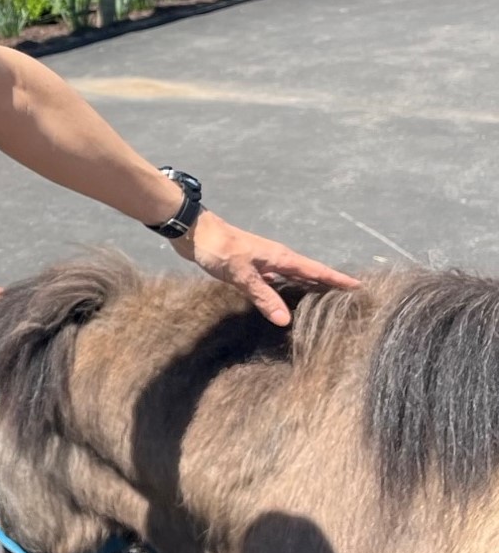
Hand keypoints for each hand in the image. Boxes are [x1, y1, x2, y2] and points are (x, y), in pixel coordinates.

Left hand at [172, 211, 360, 325]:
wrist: (193, 232)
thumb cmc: (218, 248)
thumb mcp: (241, 274)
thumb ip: (263, 296)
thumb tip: (286, 320)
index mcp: (280, 257)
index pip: (316, 270)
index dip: (337, 279)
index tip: (360, 286)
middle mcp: (277, 259)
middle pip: (309, 274)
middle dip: (329, 285)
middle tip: (349, 301)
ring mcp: (263, 263)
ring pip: (293, 277)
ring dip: (308, 287)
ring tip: (325, 303)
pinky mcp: (250, 267)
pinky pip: (276, 280)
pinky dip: (286, 289)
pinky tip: (286, 299)